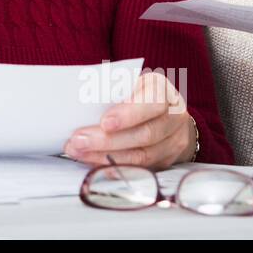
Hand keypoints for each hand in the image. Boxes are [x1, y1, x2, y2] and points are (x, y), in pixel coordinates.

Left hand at [63, 71, 194, 168]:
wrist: (165, 113)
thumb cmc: (138, 93)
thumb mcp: (128, 84)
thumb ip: (112, 90)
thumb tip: (79, 103)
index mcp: (163, 91)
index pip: (152, 102)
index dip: (129, 114)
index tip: (104, 122)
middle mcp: (174, 116)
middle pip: (144, 134)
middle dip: (108, 140)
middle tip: (79, 141)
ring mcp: (174, 141)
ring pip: (141, 155)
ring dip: (106, 156)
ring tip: (80, 152)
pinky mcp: (167, 160)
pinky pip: (140, 168)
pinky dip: (115, 167)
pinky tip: (95, 164)